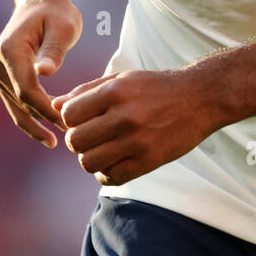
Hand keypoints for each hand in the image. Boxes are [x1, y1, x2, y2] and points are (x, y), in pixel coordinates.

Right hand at [0, 0, 82, 146]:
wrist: (40, 2)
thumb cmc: (56, 13)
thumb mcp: (63, 27)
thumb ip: (54, 50)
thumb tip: (44, 72)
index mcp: (10, 51)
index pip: (27, 89)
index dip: (46, 109)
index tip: (68, 121)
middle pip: (20, 101)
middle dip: (44, 120)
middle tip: (70, 135)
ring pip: (15, 106)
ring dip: (35, 124)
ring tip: (55, 142)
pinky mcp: (1, 76)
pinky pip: (15, 102)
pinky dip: (29, 116)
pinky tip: (46, 132)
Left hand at [52, 68, 215, 185]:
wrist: (200, 98)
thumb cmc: (156, 87)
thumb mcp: (122, 79)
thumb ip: (86, 91)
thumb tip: (55, 106)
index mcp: (115, 91)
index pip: (68, 114)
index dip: (70, 118)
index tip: (84, 118)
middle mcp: (124, 116)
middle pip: (74, 141)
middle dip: (77, 141)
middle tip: (92, 136)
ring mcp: (137, 141)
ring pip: (88, 162)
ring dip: (90, 158)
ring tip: (103, 149)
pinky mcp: (149, 160)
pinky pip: (111, 177)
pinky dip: (106, 173)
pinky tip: (115, 161)